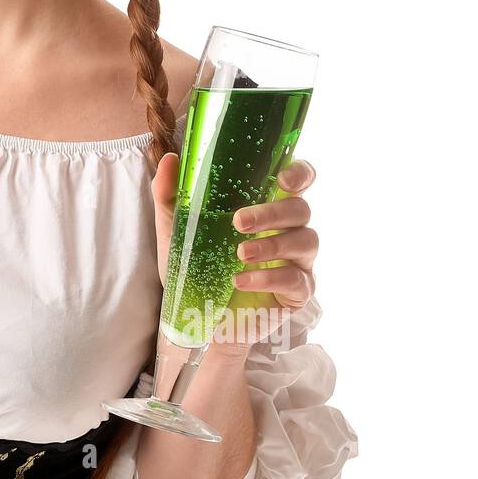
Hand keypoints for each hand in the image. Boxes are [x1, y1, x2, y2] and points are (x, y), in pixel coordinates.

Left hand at [152, 154, 318, 358]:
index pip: (298, 181)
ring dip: (273, 244)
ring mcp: (298, 262)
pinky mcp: (297, 294)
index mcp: (267, 208)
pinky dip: (268, 278)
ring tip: (240, 254)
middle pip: (301, 209)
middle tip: (238, 221)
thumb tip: (171, 159)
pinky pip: (296, 280)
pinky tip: (241, 281)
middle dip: (272, 212)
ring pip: (307, 241)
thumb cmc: (195, 269)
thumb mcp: (177, 232)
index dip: (300, 173)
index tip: (282, 178)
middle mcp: (288, 230)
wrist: (196, 318)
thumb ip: (171, 196)